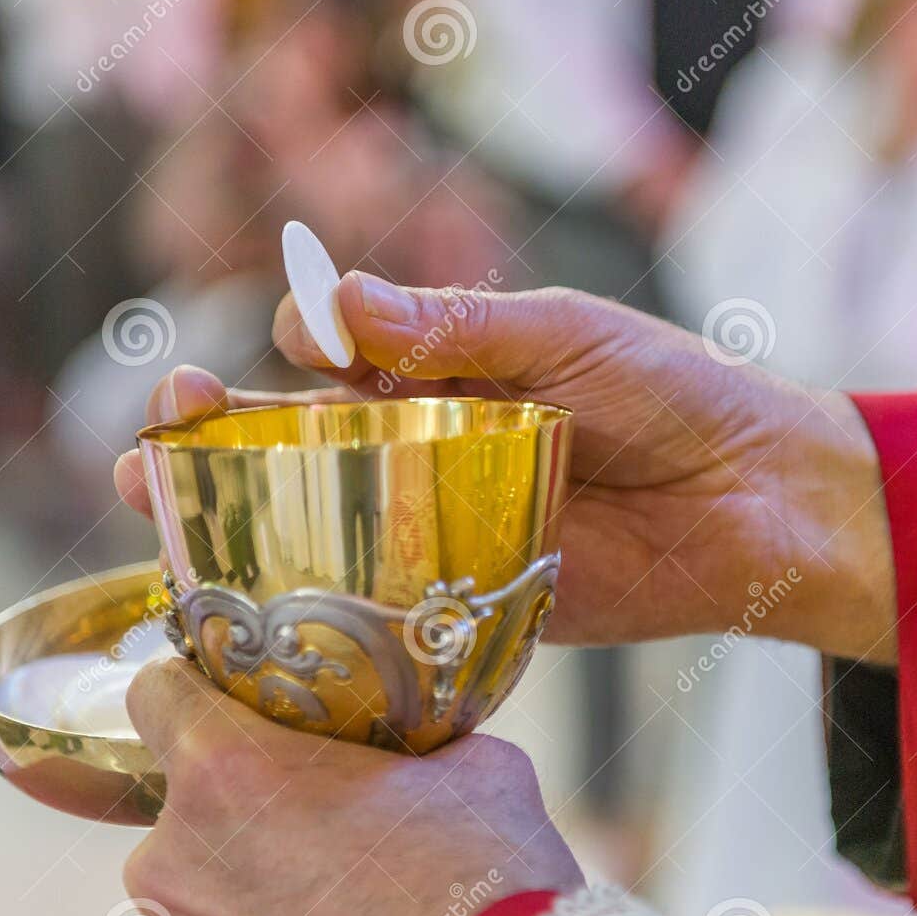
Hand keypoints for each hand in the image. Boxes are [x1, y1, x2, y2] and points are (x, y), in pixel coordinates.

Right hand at [114, 274, 896, 660]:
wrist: (761, 498)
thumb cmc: (671, 391)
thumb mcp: (566, 335)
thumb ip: (456, 329)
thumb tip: (337, 305)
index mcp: (438, 371)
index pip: (328, 358)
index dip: (278, 354)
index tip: (253, 356)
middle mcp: (424, 451)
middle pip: (296, 449)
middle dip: (216, 445)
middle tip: (156, 444)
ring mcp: (442, 530)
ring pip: (321, 530)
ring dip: (238, 527)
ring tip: (162, 516)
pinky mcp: (471, 602)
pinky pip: (386, 607)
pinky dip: (320, 608)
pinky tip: (257, 611)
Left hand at [121, 658, 582, 915]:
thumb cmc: (480, 888)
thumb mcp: (471, 766)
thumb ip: (415, 740)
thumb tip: (427, 739)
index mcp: (225, 770)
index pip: (157, 693)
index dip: (197, 686)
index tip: (236, 697)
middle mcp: (176, 857)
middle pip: (186, 794)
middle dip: (247, 795)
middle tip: (329, 807)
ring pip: (201, 874)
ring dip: (252, 870)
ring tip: (341, 888)